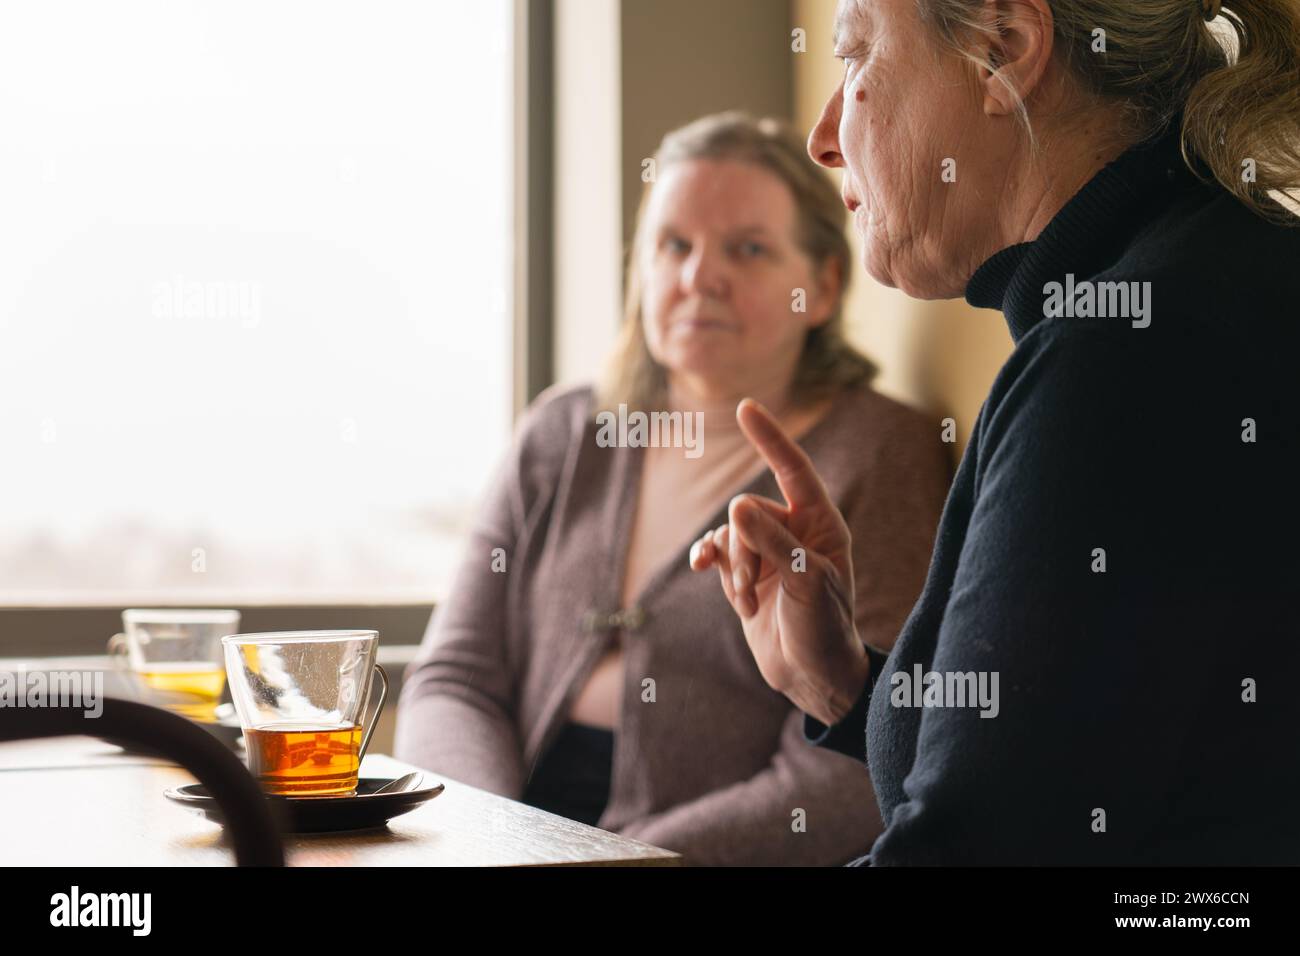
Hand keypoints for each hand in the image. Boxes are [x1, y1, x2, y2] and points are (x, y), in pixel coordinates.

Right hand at [688, 398, 870, 725]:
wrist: (813, 678)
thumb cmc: (825, 629)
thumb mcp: (805, 583)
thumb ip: (771, 542)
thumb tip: (736, 504)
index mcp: (822, 524)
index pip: (792, 470)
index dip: (769, 438)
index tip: (745, 407)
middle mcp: (794, 531)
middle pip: (748, 511)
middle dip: (743, 549)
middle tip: (754, 590)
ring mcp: (768, 551)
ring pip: (730, 533)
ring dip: (732, 567)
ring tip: (748, 603)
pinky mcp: (746, 573)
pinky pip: (718, 550)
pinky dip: (710, 559)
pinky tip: (701, 567)